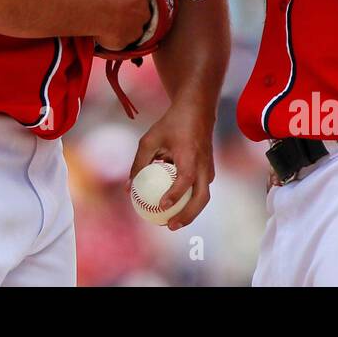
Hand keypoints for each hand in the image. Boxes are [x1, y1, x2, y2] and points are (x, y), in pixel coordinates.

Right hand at [91, 0, 152, 50]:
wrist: (95, 8)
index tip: (124, 0)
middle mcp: (144, 13)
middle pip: (142, 15)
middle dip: (132, 15)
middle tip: (117, 13)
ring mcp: (136, 30)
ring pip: (133, 30)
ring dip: (124, 28)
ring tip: (109, 25)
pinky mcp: (125, 43)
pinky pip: (121, 42)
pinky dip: (114, 39)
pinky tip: (104, 34)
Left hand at [129, 98, 215, 231]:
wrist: (197, 111)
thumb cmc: (171, 124)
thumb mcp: (150, 140)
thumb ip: (139, 164)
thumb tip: (128, 189)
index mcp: (190, 155)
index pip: (185, 179)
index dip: (174, 195)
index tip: (161, 206)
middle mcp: (203, 164)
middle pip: (201, 198)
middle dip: (187, 216)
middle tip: (169, 226)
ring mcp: (209, 168)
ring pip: (204, 197)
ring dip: (190, 212)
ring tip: (172, 222)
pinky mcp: (209, 170)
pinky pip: (202, 190)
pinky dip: (191, 201)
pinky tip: (176, 207)